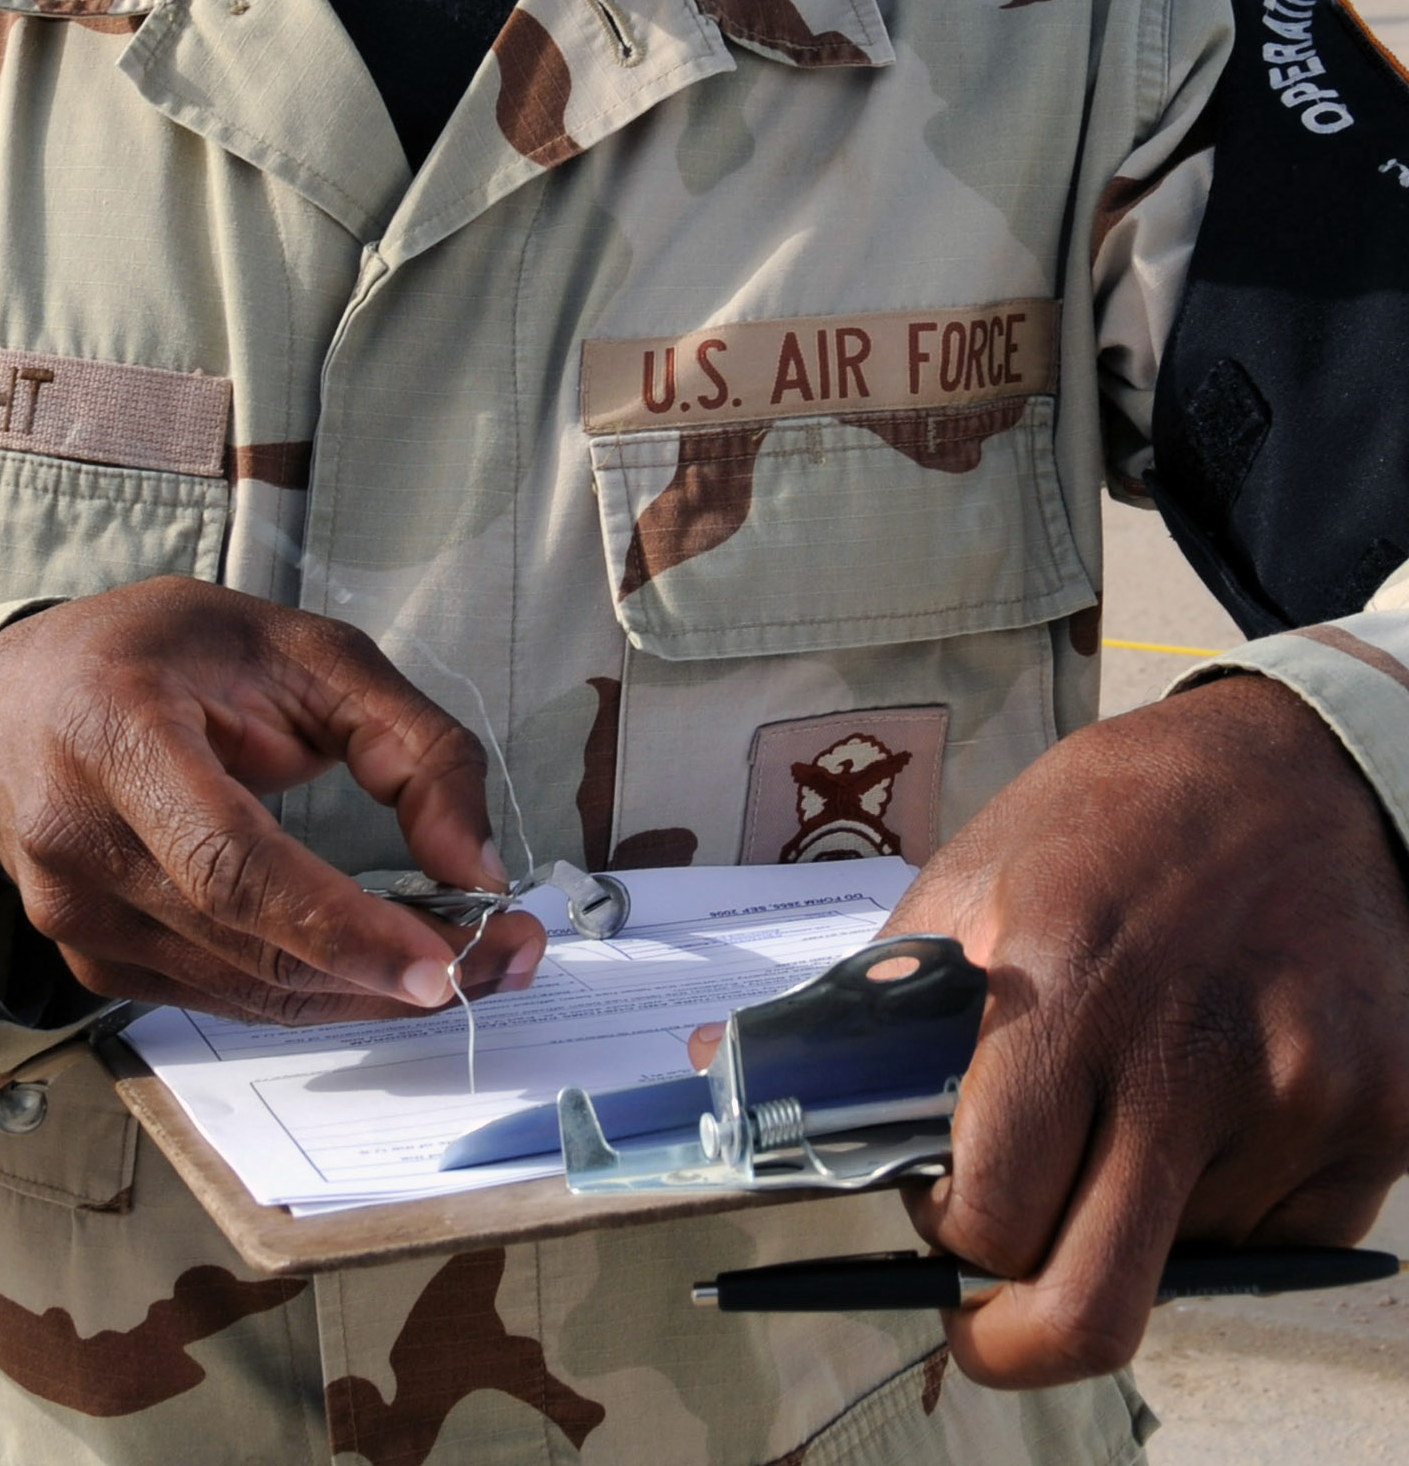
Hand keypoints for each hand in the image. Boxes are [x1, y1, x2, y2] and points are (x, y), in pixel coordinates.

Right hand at [0, 580, 544, 1024]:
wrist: (23, 696)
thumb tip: (474, 867)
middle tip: (501, 957)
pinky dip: (310, 990)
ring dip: (363, 991)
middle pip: (248, 942)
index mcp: (117, 734)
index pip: (232, 864)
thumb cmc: (167, 655)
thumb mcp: (303, 649)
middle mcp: (77, 838)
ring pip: (243, 989)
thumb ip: (408, 741)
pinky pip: (219, 997)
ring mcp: (72, 913)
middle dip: (387, 966)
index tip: (445, 960)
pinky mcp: (90, 960)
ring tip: (467, 959)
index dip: (341, 926)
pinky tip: (375, 965)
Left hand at [877, 676, 1408, 1386]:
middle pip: (1090, 1309)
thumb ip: (886, 998)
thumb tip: (761, 1092)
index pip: (989, 1211)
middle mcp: (1184, 1051)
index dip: (948, 1233)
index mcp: (1061, 978)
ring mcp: (1294, 1095)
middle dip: (1018, 1340)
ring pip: (1182, 1271)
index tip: (944, 1208)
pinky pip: (1281, 1243)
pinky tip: (1214, 1110)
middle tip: (995, 1312)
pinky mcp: (1378, 1119)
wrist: (1304, 767)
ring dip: (1134, 1226)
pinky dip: (1227, 1211)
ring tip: (1134, 1111)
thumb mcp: (978, 869)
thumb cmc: (1120, 816)